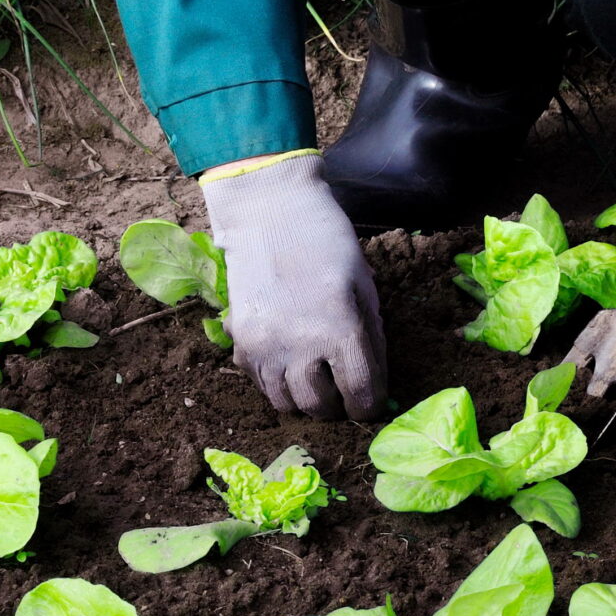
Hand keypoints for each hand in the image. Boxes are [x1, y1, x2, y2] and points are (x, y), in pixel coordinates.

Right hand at [201, 152, 387, 417]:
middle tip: (340, 391)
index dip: (369, 406)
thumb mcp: (364, 285)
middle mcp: (300, 345)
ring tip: (312, 380)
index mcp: (341, 329)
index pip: (361, 394)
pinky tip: (286, 361)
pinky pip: (258, 382)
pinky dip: (275, 382)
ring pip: (285, 403)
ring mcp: (265, 344)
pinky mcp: (240, 339)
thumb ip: (370, 337)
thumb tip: (374, 380)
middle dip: (336, 406)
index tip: (368, 402)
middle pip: (321, 406)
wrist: (268, 209)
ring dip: (303, 398)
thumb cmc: (326, 239)